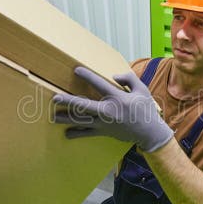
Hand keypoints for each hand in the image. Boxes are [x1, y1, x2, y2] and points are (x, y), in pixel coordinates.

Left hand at [52, 67, 173, 152]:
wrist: (149, 133)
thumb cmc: (145, 110)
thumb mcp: (142, 90)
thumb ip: (129, 78)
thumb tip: (114, 76)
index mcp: (118, 98)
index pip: (99, 84)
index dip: (87, 76)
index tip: (76, 70)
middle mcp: (108, 111)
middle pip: (84, 106)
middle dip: (68, 102)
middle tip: (55, 98)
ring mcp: (104, 123)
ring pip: (82, 121)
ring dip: (66, 119)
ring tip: (53, 117)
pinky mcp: (104, 132)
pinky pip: (87, 134)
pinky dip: (76, 134)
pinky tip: (66, 133)